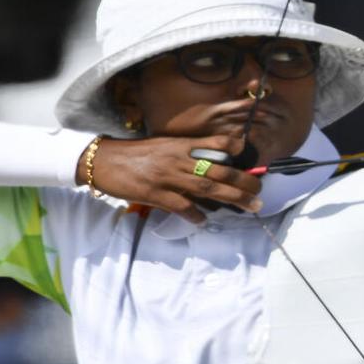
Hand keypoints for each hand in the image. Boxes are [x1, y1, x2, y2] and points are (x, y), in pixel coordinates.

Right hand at [78, 134, 262, 223]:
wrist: (103, 160)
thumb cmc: (134, 154)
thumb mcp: (162, 146)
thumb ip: (184, 152)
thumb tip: (208, 164)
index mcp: (180, 144)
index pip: (214, 143)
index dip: (233, 147)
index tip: (249, 153)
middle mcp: (178, 159)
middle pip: (218, 170)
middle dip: (243, 181)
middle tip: (260, 191)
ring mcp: (167, 177)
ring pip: (207, 188)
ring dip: (231, 198)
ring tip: (250, 206)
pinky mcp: (155, 194)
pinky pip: (181, 206)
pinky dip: (195, 214)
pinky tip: (205, 220)